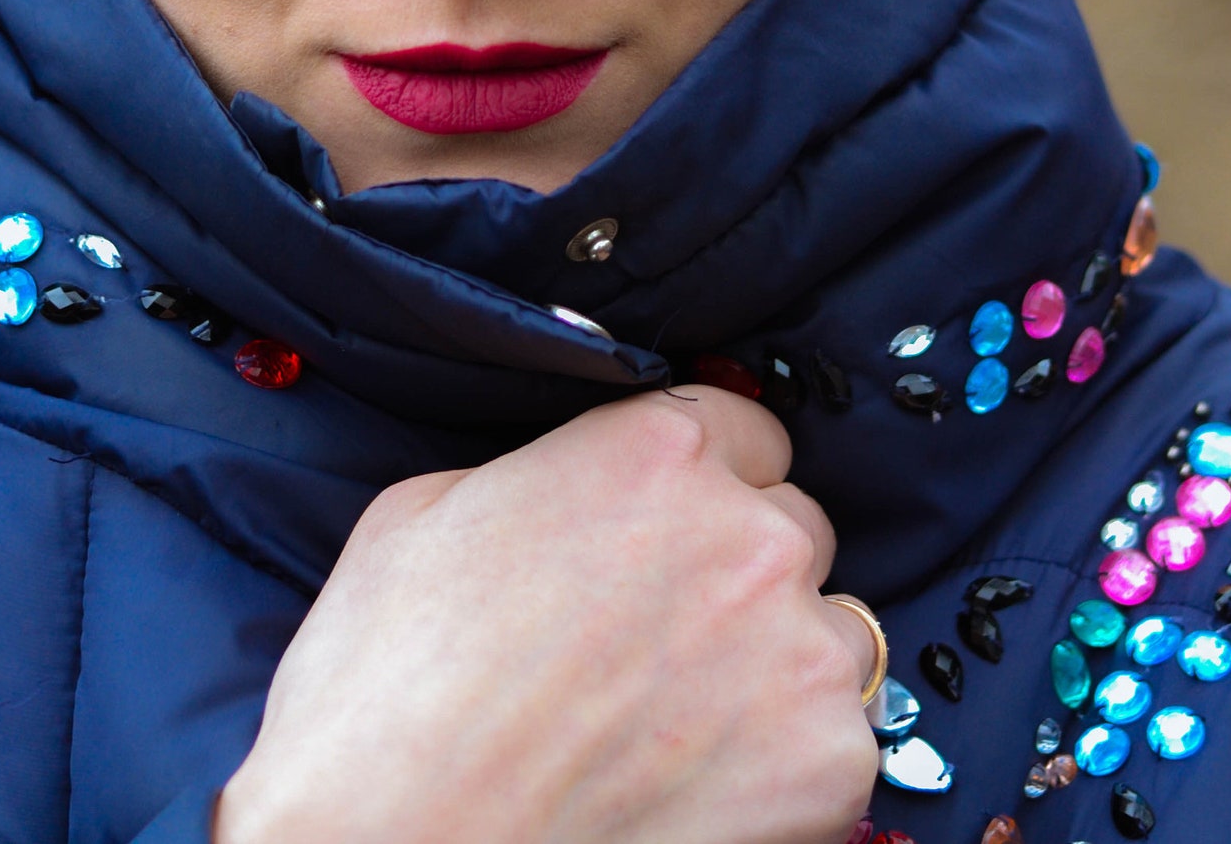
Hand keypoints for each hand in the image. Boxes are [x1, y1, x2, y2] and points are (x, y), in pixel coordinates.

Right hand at [215, 386, 877, 843]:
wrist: (397, 843)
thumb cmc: (390, 688)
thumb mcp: (429, 511)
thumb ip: (534, 477)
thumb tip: (563, 497)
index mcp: (653, 448)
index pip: (745, 428)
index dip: (707, 483)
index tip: (680, 528)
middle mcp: (746, 532)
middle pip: (794, 527)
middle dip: (742, 571)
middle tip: (668, 636)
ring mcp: (798, 650)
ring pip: (833, 633)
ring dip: (779, 663)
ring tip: (686, 722)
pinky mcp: (827, 764)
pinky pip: (841, 742)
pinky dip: (789, 766)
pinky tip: (702, 787)